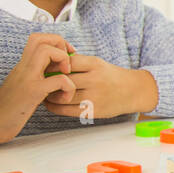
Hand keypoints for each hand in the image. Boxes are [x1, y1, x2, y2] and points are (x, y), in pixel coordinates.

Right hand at [0, 33, 77, 148]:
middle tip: (66, 66)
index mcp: (22, 65)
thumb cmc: (7, 109)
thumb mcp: (21, 86)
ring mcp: (27, 78)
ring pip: (47, 51)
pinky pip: (59, 80)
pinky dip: (68, 87)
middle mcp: (23, 67)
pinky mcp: (32, 92)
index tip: (64, 58)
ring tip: (66, 78)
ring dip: (65, 61)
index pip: (37, 38)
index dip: (55, 42)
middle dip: (61, 45)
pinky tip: (63, 98)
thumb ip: (33, 76)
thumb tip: (51, 73)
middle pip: (41, 38)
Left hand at [42, 55, 157, 119]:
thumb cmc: (111, 76)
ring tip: (44, 94)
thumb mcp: (98, 63)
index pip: (67, 62)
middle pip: (64, 80)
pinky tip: (51, 104)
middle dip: (49, 81)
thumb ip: (78, 63)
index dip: (53, 65)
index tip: (45, 68)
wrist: (134, 91)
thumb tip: (50, 63)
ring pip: (64, 96)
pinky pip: (68, 110)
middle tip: (39, 82)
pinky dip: (55, 107)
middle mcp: (96, 79)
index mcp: (96, 64)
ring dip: (50, 96)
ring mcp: (95, 96)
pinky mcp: (94, 110)